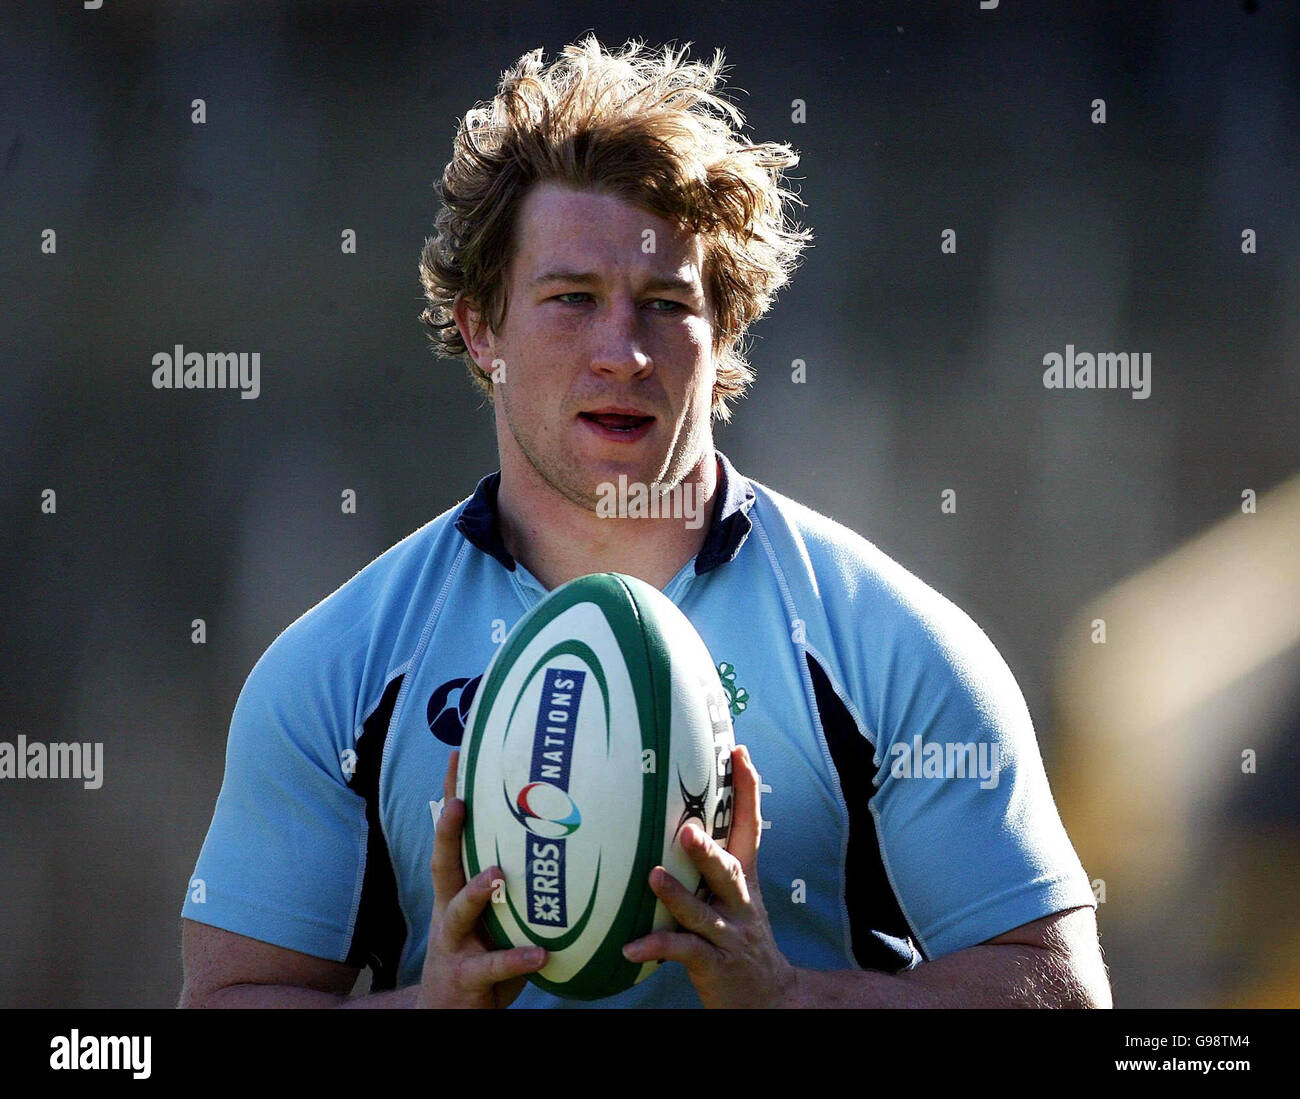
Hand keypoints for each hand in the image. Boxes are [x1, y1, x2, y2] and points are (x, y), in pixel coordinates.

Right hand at [417, 750, 547, 1007]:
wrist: (447, 1012)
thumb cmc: (482, 953)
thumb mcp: (497, 914)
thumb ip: (521, 882)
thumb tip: (573, 835)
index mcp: (457, 889)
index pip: (453, 836)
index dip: (453, 794)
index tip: (458, 753)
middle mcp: (449, 910)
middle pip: (443, 864)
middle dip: (446, 832)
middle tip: (456, 802)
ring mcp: (454, 944)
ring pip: (457, 913)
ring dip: (476, 892)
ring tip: (496, 874)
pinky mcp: (466, 977)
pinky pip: (492, 966)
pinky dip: (515, 959)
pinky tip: (539, 955)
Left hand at [620, 744, 796, 1007]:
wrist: (772, 999)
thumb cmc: (738, 940)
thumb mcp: (733, 898)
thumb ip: (708, 866)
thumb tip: (674, 820)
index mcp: (744, 881)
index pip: (749, 827)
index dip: (747, 789)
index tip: (739, 751)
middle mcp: (740, 903)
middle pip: (728, 869)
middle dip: (708, 849)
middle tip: (687, 828)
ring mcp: (729, 935)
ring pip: (703, 913)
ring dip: (678, 895)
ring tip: (653, 877)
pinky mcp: (715, 965)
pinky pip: (683, 954)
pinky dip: (657, 948)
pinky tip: (631, 947)